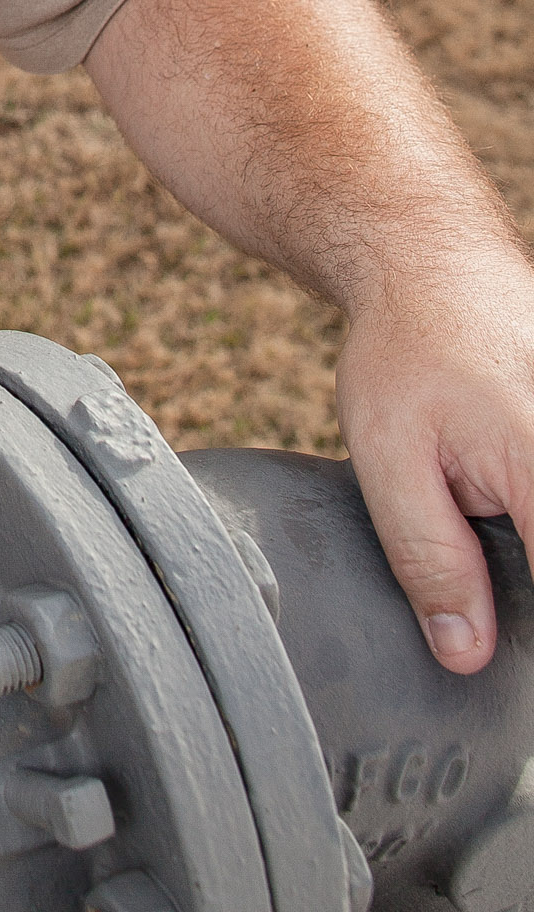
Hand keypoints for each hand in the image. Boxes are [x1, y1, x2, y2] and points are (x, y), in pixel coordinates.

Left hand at [336, 248, 533, 673]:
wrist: (433, 255)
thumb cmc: (406, 349)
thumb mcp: (391, 460)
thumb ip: (431, 562)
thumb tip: (467, 656)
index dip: (522, 627)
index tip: (496, 631)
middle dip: (518, 570)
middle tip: (475, 531)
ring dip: (521, 536)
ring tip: (483, 498)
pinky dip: (525, 508)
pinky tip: (501, 491)